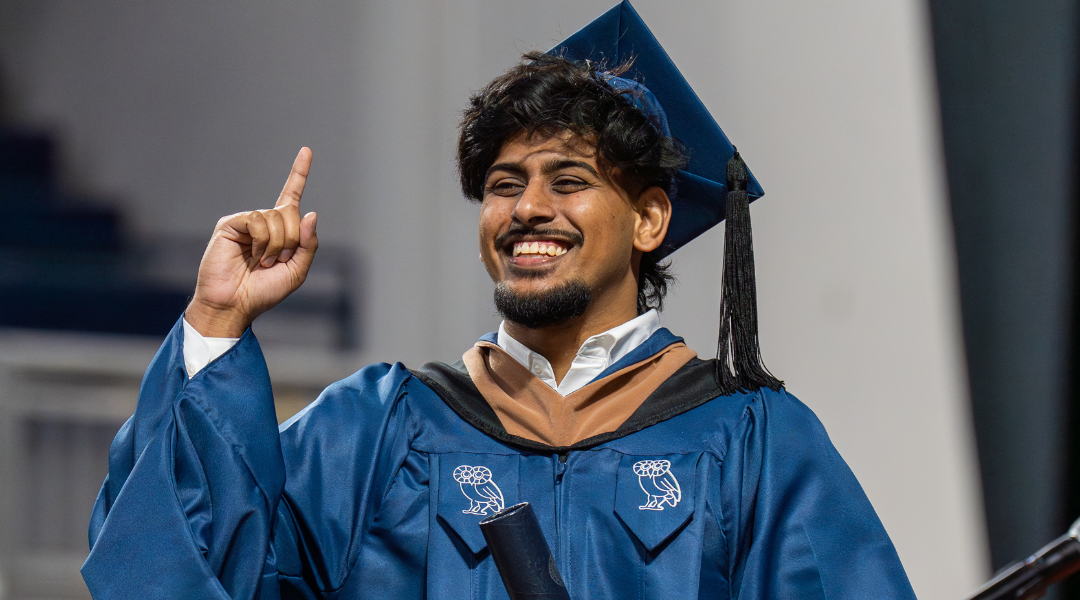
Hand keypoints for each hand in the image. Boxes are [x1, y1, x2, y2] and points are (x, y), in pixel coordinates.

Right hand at [185, 147, 318, 337]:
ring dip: (276, 245)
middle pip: (291, 213)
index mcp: (279, 231)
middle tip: (276, 261)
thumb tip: (311, 213)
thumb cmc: (263, 292)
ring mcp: (246, 222)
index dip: (299, 174)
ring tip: (262, 262)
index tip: (306, 151)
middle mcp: (262, 222)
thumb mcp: (296, 271)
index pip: (290, 197)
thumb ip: (308, 244)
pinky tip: (253, 256)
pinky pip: (257, 220)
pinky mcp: (230, 224)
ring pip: (275, 218)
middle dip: (291, 240)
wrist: (234, 305)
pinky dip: (262, 241)